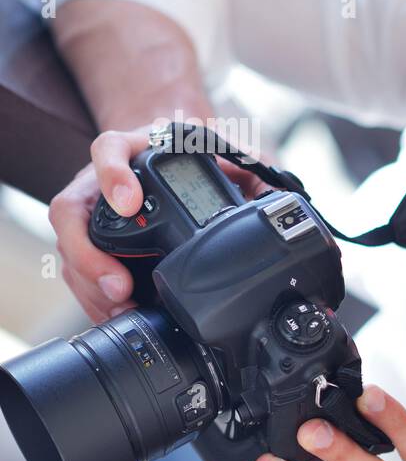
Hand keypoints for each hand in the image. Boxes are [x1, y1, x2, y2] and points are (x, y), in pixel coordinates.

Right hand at [47, 126, 272, 321]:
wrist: (175, 157)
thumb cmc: (195, 156)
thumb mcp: (226, 151)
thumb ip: (252, 167)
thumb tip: (278, 199)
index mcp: (133, 150)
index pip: (108, 150)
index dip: (111, 174)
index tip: (130, 201)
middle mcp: (102, 179)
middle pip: (72, 211)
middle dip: (89, 254)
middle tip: (119, 285)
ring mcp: (92, 210)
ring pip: (70, 245)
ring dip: (90, 282)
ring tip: (120, 305)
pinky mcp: (91, 239)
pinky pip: (79, 267)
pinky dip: (94, 293)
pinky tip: (116, 311)